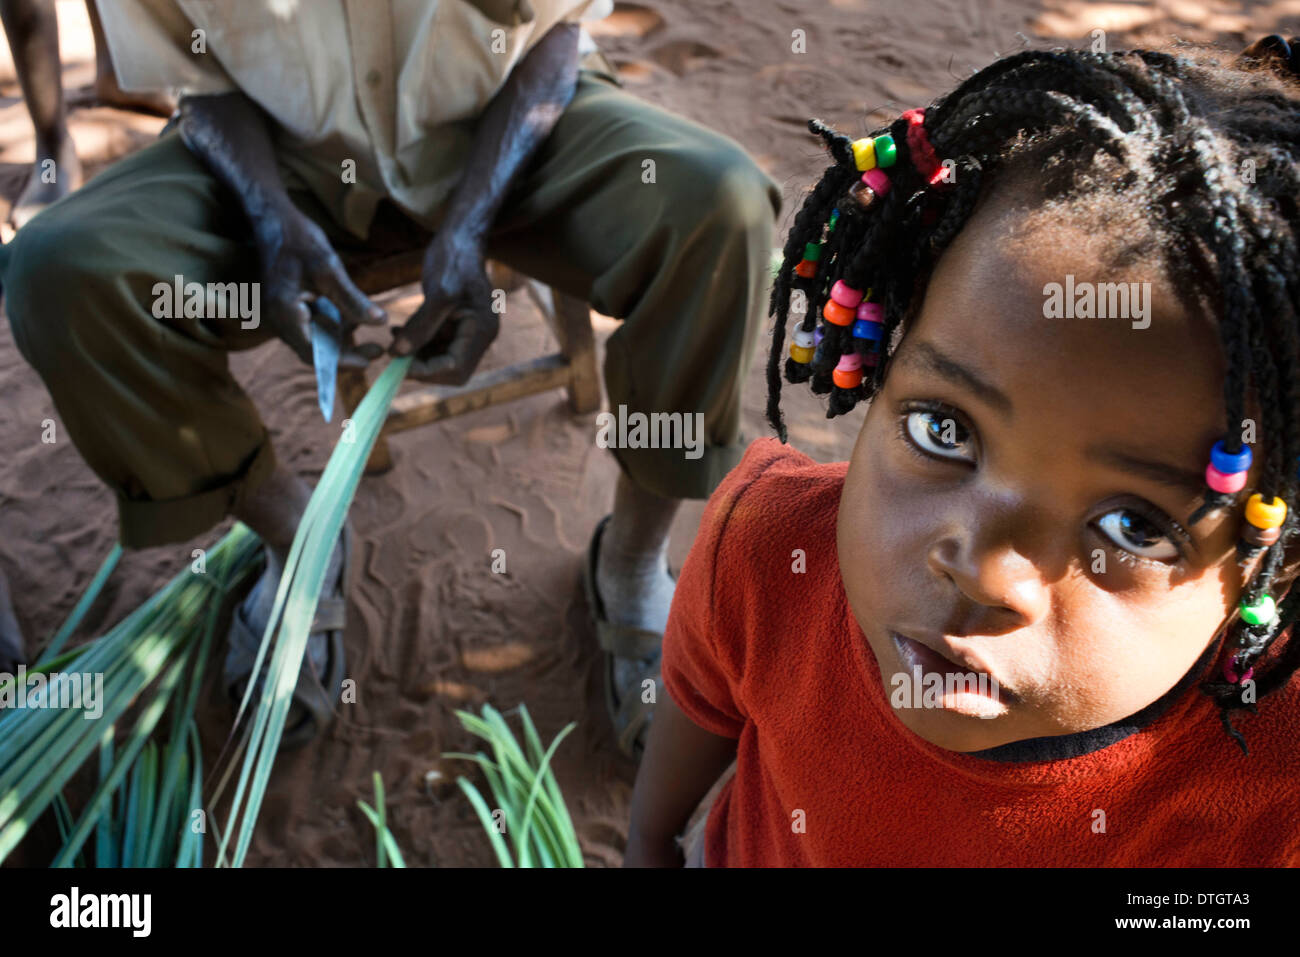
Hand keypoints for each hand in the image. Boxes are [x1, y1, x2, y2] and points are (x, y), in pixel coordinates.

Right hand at [254, 202, 387, 366]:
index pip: (314, 354)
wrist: (273, 218)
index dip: (342, 362)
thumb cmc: (297, 239)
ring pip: (315, 339)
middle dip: (346, 352)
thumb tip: (380, 322)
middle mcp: (279, 319)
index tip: (369, 361)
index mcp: (285, 313)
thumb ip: (353, 299)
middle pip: (315, 351)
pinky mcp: (289, 307)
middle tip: (377, 349)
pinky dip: (333, 324)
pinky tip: (353, 314)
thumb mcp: (329, 268)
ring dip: (341, 338)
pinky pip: (313, 325)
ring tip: (368, 323)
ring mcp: (283, 314)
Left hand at [389, 234, 497, 384]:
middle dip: (422, 366)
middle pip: (451, 370)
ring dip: (416, 355)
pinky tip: (398, 331)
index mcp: (482, 331)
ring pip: (441, 359)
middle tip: (394, 355)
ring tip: (393, 341)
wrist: (461, 237)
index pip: (455, 369)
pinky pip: (437, 344)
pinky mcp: (457, 324)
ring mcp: (469, 331)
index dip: (427, 371)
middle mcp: (480, 336)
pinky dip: (417, 343)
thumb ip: (420, 327)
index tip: (398, 362)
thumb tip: (399, 355)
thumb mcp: (438, 293)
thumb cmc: (454, 259)